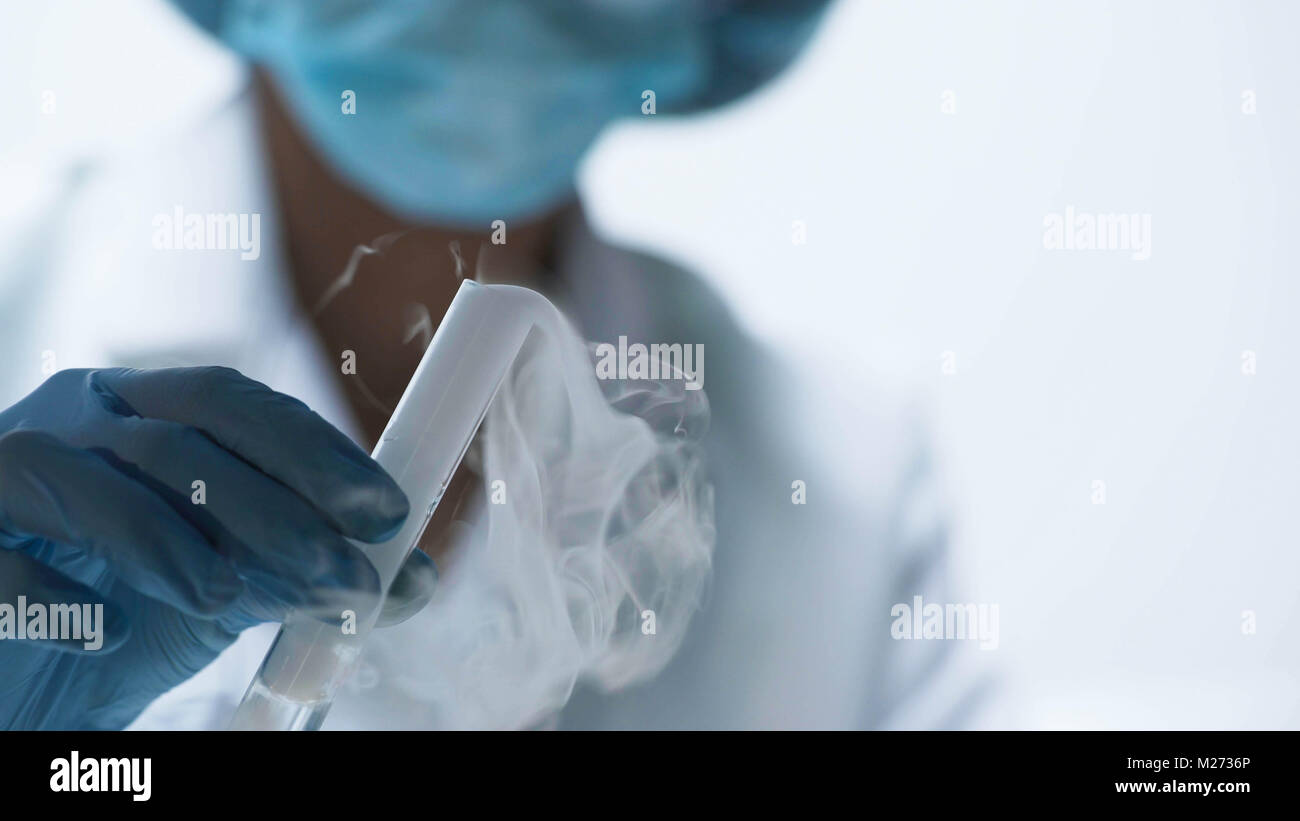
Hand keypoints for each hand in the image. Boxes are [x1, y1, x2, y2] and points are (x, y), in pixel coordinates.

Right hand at [0, 366, 434, 728]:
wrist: (16, 681)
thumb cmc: (120, 614)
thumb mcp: (227, 592)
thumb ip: (307, 574)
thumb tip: (413, 576)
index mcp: (144, 411)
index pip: (237, 405)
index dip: (316, 451)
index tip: (386, 511)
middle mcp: (74, 419)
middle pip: (180, 427)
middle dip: (273, 499)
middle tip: (342, 568)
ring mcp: (2, 467)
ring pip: (86, 474)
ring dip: (170, 540)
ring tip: (228, 598)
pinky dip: (52, 593)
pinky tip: (99, 636)